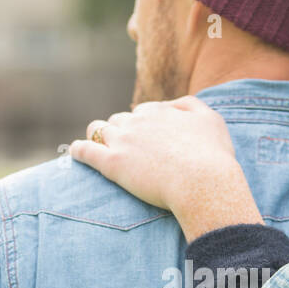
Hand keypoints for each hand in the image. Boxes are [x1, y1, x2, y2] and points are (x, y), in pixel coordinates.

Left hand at [69, 96, 262, 240]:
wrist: (203, 183)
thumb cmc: (213, 156)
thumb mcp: (211, 119)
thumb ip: (190, 105)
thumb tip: (172, 105)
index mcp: (159, 111)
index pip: (143, 112)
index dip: (145, 126)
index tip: (149, 140)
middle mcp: (138, 121)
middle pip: (120, 120)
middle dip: (122, 130)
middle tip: (129, 149)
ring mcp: (122, 141)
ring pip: (99, 130)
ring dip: (98, 135)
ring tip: (97, 146)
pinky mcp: (112, 164)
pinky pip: (84, 151)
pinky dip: (78, 149)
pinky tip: (75, 152)